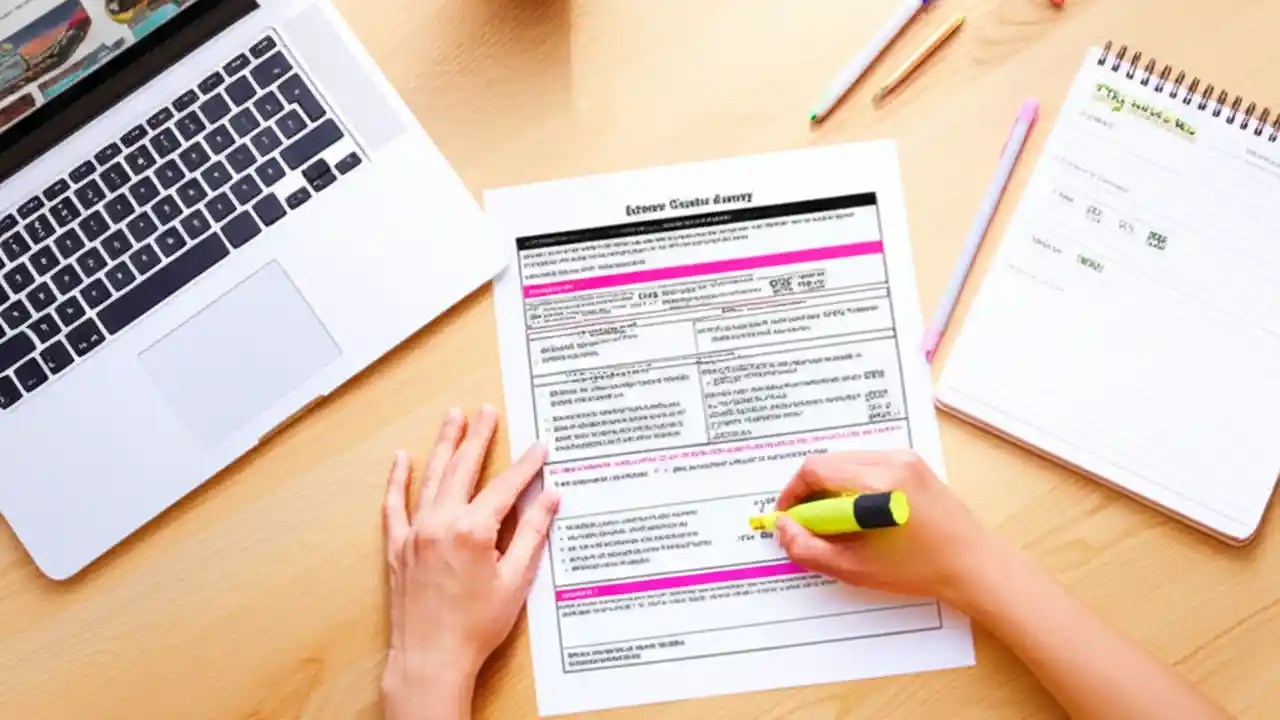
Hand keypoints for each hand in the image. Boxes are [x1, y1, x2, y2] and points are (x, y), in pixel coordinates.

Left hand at [381, 406, 559, 719]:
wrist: (431, 658)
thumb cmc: (475, 627)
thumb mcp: (515, 580)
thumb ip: (532, 533)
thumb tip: (550, 498)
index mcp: (473, 530)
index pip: (506, 486)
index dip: (526, 465)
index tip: (539, 447)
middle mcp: (440, 523)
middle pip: (464, 468)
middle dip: (478, 437)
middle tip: (487, 412)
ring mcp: (415, 532)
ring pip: (431, 477)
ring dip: (444, 445)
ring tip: (453, 418)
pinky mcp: (397, 547)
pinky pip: (394, 505)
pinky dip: (398, 480)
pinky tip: (401, 459)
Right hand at [774, 451, 999, 606]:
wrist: (973, 565)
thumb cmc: (920, 570)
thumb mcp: (855, 568)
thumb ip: (810, 548)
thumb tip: (782, 528)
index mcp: (878, 482)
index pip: (816, 469)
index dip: (792, 493)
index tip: (787, 517)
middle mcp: (892, 460)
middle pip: (829, 461)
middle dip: (810, 491)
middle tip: (807, 523)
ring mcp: (905, 458)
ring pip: (846, 461)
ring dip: (830, 487)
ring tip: (833, 522)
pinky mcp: (913, 464)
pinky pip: (867, 464)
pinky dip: (851, 483)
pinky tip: (857, 513)